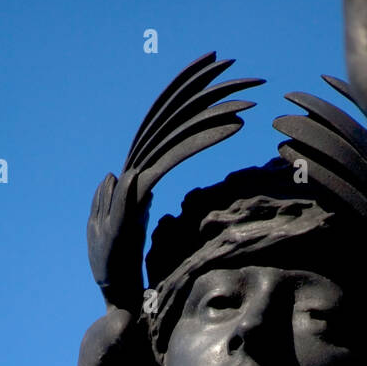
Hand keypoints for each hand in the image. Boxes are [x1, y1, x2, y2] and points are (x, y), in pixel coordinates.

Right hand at [86, 54, 262, 312]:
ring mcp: (132, 181)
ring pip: (176, 129)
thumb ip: (143, 198)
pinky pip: (176, 157)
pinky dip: (205, 139)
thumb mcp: (141, 225)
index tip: (218, 72)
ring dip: (213, 109)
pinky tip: (235, 127)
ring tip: (250, 97)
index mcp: (134, 174)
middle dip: (203, 87)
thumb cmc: (131, 271)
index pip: (163, 121)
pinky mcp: (138, 196)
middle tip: (239, 67)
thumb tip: (136, 178)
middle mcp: (130, 170)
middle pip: (170, 114)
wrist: (117, 298)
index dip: (187, 93)